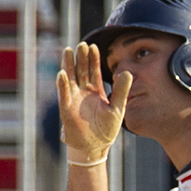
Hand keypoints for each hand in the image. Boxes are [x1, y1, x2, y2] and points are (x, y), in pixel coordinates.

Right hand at [56, 42, 130, 163]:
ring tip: (69, 51)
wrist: (95, 146)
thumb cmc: (106, 128)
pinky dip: (63, 84)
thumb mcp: (117, 108)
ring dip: (69, 65)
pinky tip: (62, 73)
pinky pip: (64, 94)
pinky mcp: (67, 108)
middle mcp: (83, 91)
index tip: (94, 46)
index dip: (93, 59)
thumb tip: (128, 72)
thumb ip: (121, 90)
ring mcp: (74, 98)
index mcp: (96, 90)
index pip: (94, 70)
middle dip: (81, 58)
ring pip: (70, 78)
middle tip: (82, 44)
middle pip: (81, 70)